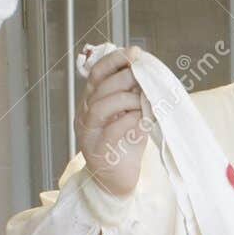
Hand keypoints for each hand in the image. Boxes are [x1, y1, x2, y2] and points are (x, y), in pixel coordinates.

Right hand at [75, 48, 149, 196]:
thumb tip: (147, 73)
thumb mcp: (131, 115)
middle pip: (100, 88)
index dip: (114, 60)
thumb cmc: (125, 146)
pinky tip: (142, 119)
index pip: (97, 74)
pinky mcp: (98, 151)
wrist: (118, 181)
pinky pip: (112, 130)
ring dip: (126, 99)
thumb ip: (134, 96)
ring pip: (101, 107)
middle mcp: (85, 115)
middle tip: (143, 76)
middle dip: (124, 77)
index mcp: (91, 102)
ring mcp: (89, 134)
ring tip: (144, 100)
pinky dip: (129, 121)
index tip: (134, 53)